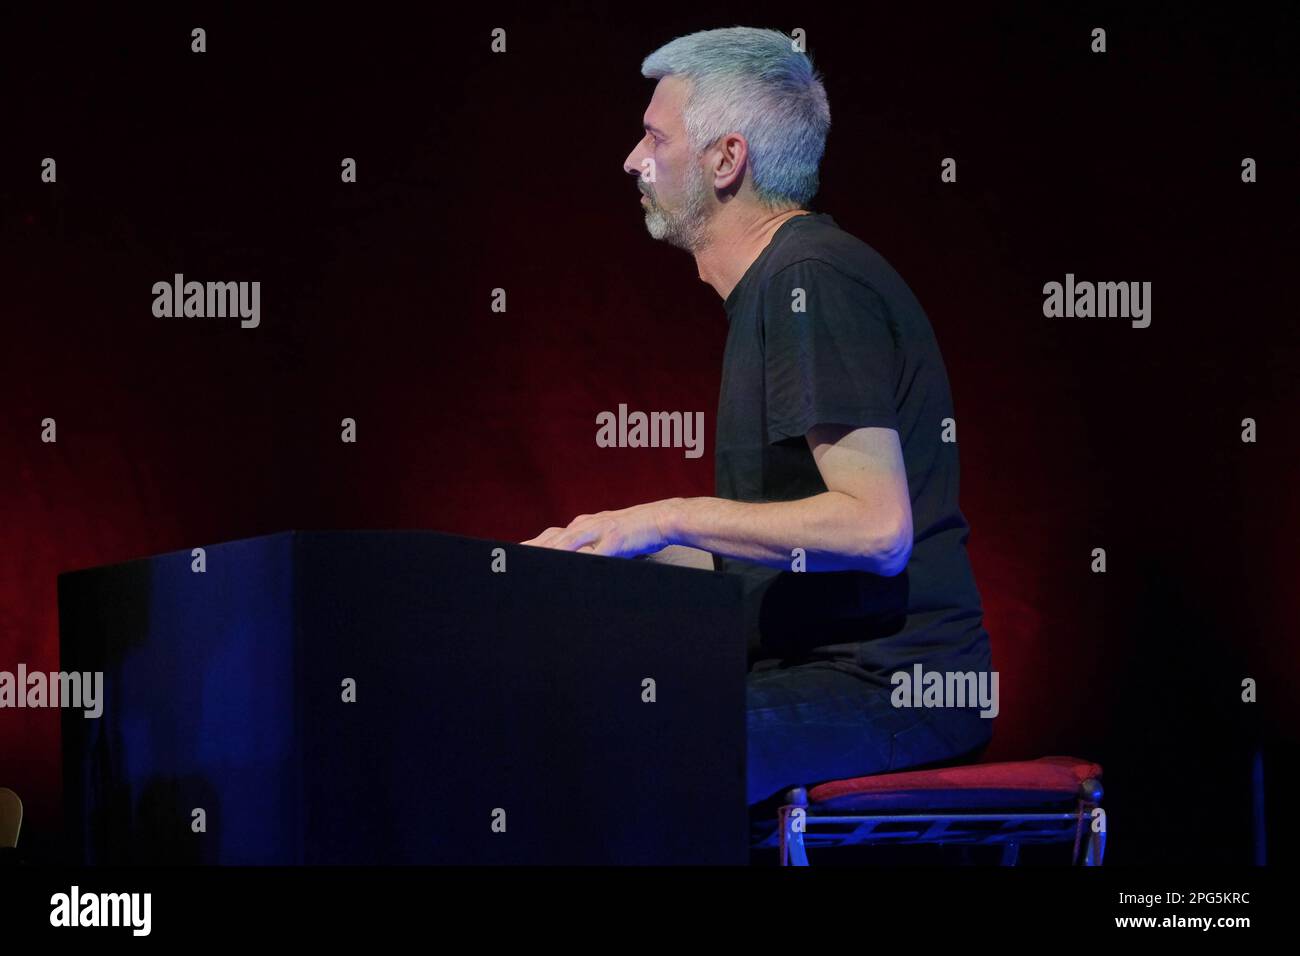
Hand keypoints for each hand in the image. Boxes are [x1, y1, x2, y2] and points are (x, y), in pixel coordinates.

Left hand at [520, 498, 680, 557]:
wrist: (663, 518)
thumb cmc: (636, 531)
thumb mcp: (607, 536)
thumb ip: (590, 546)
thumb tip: (575, 560)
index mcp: (584, 524)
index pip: (551, 535)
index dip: (532, 545)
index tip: (513, 556)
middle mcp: (588, 524)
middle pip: (553, 537)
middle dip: (532, 548)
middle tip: (512, 561)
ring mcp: (601, 530)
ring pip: (569, 541)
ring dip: (549, 551)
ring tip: (532, 562)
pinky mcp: (616, 539)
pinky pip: (596, 552)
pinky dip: (581, 560)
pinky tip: (571, 569)